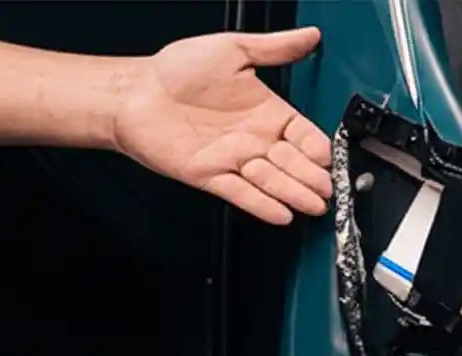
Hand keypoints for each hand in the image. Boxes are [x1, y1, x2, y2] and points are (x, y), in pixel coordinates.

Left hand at [113, 28, 332, 225]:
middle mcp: (254, 138)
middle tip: (328, 188)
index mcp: (266, 111)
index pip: (303, 134)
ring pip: (272, 182)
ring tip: (313, 204)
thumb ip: (273, 48)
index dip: (317, 147)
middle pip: (293, 163)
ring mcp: (234, 160)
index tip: (327, 156)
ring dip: (294, 194)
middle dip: (312, 177)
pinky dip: (262, 206)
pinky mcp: (211, 176)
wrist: (133, 93)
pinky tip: (281, 214)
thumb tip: (310, 35)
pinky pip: (242, 195)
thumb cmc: (176, 70)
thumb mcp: (231, 49)